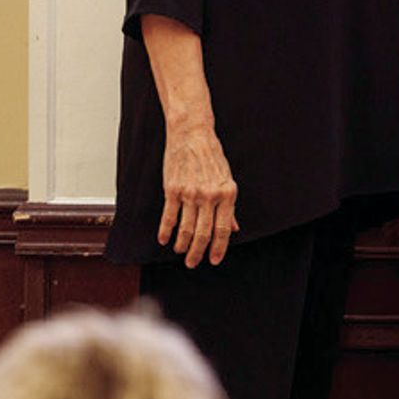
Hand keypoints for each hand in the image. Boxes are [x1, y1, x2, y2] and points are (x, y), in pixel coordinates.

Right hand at [158, 119, 237, 267]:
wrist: (193, 135)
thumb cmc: (212, 156)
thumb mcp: (227, 178)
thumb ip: (229, 206)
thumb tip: (234, 228)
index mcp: (228, 193)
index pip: (223, 229)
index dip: (219, 247)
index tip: (214, 260)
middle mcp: (210, 195)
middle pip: (204, 233)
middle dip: (198, 252)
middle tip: (193, 263)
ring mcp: (190, 193)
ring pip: (186, 228)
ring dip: (182, 245)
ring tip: (181, 252)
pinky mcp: (172, 190)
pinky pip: (169, 217)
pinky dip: (166, 231)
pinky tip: (165, 240)